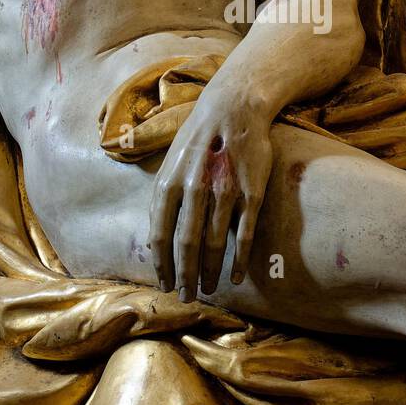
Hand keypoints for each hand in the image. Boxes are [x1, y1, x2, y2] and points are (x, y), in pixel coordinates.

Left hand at [148, 90, 273, 300]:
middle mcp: (194, 189)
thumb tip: (154, 240)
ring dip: (209, 272)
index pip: (160, 236)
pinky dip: (239, 260)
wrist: (234, 107)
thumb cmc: (198, 137)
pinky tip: (235, 277)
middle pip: (187, 246)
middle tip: (187, 297)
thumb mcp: (170, 162)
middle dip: (185, 277)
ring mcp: (225, 191)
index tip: (166, 286)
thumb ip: (162, 198)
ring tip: (207, 289)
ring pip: (215, 244)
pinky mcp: (252, 192)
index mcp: (169, 183)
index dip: (163, 266)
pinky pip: (244, 235)